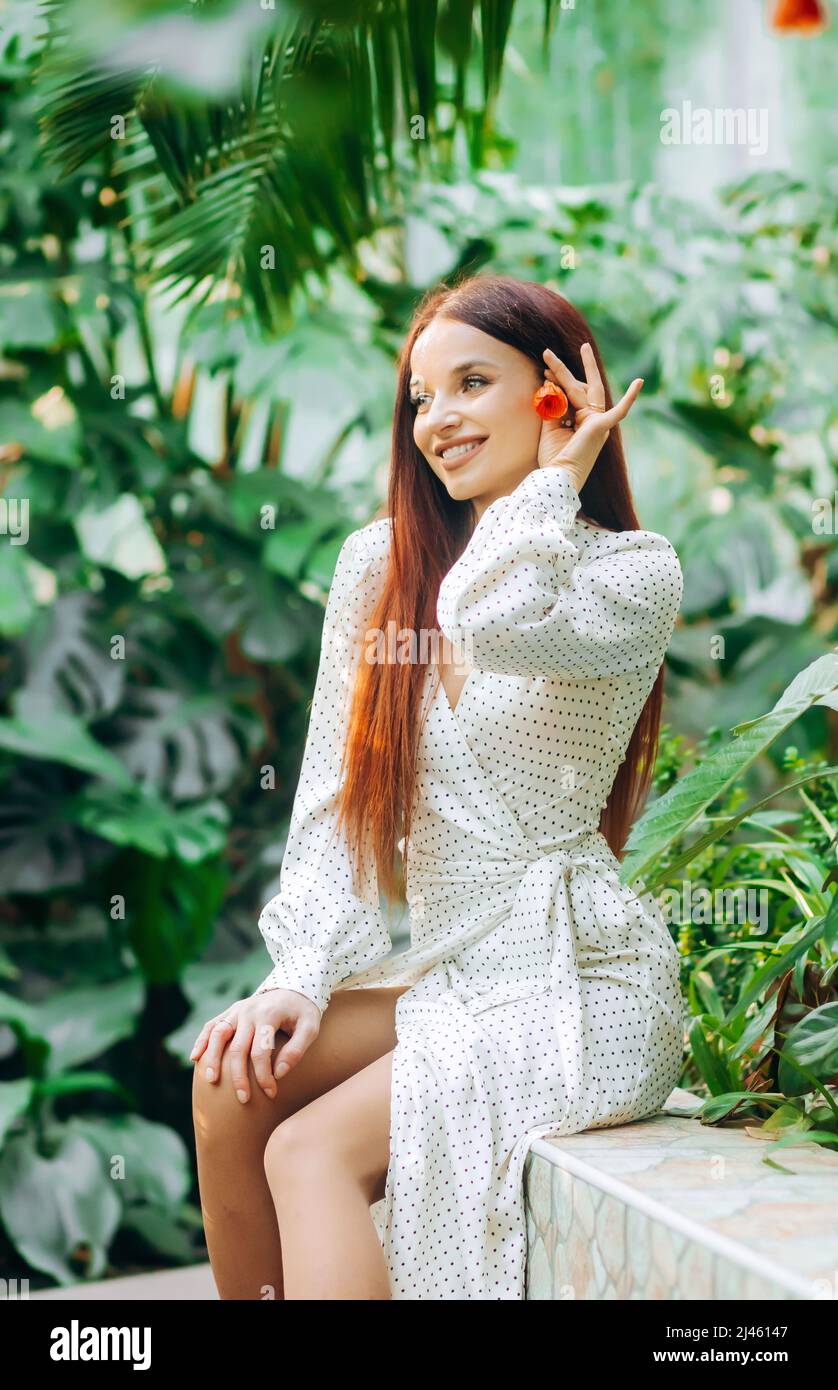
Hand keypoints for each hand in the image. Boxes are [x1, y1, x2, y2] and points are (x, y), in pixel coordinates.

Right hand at [189, 989, 320, 1101]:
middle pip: (237, 1048)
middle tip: (243, 1100)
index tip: (271, 1093)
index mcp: (269, 1014)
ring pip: (218, 1034)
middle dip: (239, 1076)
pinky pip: (211, 1025)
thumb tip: (279, 1074)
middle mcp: (249, 1010)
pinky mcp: (230, 1011)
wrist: (293, 988)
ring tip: (212, 1081)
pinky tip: (196, 1058)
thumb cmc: (303, 1013)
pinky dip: (202, 1041)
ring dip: (212, 1058)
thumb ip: (297, 1049)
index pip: (261, 1051)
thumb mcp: (310, 1027)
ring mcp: (237, 1010)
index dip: (264, 1075)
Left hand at [536, 342, 643, 492]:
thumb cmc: (554, 459)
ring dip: (569, 371)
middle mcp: (593, 420)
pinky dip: (629, 398)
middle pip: (578, 388)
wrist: (559, 477)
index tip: (542, 373)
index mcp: (582, 422)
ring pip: (584, 390)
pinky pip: (619, 412)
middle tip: (546, 352)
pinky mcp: (601, 426)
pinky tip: (639, 382)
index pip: (570, 396)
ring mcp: (598, 422)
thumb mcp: (549, 428)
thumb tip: (551, 384)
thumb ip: (553, 407)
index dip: (555, 383)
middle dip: (562, 370)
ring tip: (557, 353)